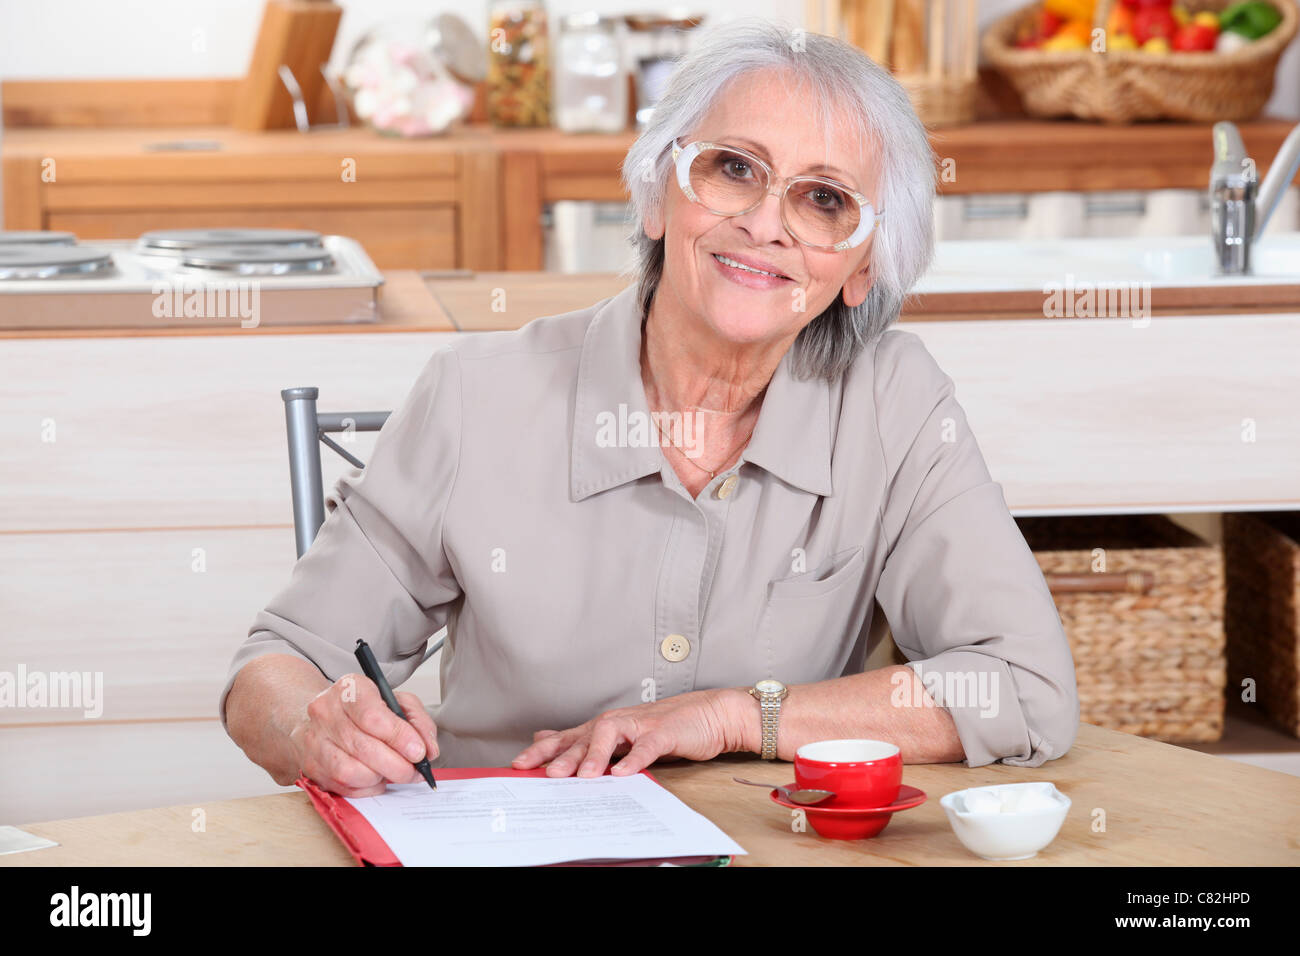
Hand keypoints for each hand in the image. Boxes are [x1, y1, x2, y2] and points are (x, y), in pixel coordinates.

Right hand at [289, 673, 438, 796]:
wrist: (322, 720)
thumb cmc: (364, 710)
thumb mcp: (396, 701)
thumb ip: (418, 721)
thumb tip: (429, 749)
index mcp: (349, 689)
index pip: (372, 716)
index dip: (399, 737)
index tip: (418, 751)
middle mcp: (325, 712)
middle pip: (364, 747)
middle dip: (397, 765)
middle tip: (413, 770)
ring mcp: (314, 741)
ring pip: (352, 771)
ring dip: (380, 777)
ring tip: (392, 771)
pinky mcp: (310, 767)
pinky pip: (344, 786)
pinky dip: (367, 787)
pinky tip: (375, 776)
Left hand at [510, 688, 749, 777]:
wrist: (711, 714)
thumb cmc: (666, 727)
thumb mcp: (622, 734)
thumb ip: (586, 739)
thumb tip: (546, 738)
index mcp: (607, 726)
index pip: (568, 736)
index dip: (543, 749)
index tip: (519, 764)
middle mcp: (619, 722)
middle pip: (583, 736)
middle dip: (562, 754)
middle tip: (544, 773)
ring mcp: (641, 725)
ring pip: (610, 735)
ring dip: (594, 755)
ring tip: (582, 777)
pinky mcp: (665, 732)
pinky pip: (647, 746)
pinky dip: (635, 759)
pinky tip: (624, 774)